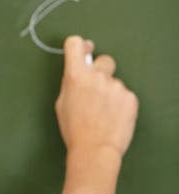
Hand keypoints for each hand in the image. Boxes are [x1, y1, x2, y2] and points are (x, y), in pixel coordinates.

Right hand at [55, 35, 138, 158]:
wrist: (95, 149)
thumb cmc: (74, 129)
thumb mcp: (62, 103)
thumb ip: (71, 82)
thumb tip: (77, 71)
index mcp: (76, 76)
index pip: (75, 44)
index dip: (79, 46)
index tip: (84, 50)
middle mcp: (97, 76)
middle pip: (104, 60)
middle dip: (100, 71)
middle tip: (96, 91)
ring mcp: (116, 86)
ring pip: (114, 82)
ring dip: (110, 92)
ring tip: (104, 112)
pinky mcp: (130, 97)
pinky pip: (125, 94)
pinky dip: (120, 103)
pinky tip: (113, 117)